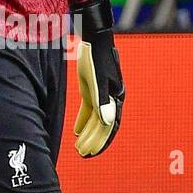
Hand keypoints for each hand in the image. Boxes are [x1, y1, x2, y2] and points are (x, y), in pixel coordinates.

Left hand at [72, 0, 124, 156]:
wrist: (93, 38)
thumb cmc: (95, 58)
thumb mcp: (96, 79)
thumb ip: (101, 101)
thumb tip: (107, 122)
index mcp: (115, 97)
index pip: (110, 125)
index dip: (102, 141)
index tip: (91, 153)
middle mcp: (111, 98)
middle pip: (103, 125)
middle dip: (94, 141)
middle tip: (82, 154)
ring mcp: (102, 94)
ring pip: (95, 119)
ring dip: (88, 133)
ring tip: (79, 147)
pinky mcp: (92, 89)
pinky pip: (89, 109)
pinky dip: (83, 120)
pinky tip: (77, 130)